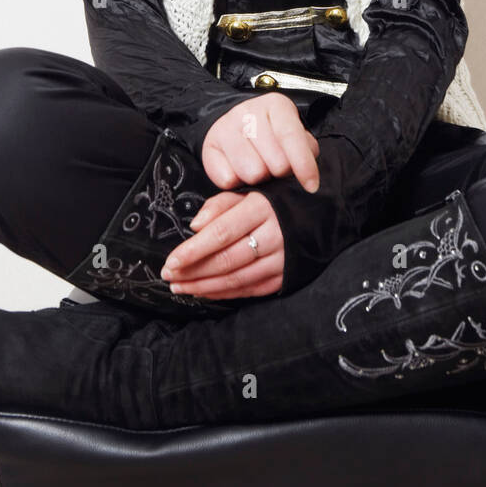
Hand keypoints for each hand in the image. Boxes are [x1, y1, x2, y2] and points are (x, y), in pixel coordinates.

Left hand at [160, 191, 283, 298]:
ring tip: (180, 288)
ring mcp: (281, 259)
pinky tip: (204, 292)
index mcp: (261, 208)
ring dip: (204, 287)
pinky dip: (224, 294)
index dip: (193, 250)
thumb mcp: (247, 193)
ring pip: (236, 279)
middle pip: (226, 260)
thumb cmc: (272, 202)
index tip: (170, 262)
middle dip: (193, 272)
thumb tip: (195, 226)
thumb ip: (219, 205)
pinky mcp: (285, 276)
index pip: (221, 233)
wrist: (316, 216)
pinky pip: (250, 290)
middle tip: (169, 278)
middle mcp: (273, 235)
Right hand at [200, 92, 319, 193]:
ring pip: (252, 173)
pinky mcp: (209, 145)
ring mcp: (226, 126)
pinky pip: (227, 180)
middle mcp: (249, 111)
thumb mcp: (294, 134)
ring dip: (258, 180)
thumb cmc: (270, 133)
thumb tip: (307, 171)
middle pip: (274, 161)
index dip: (303, 165)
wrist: (234, 124)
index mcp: (275, 105)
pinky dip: (236, 183)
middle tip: (275, 169)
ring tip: (259, 169)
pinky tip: (240, 171)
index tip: (311, 185)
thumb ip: (305, 149)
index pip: (291, 137)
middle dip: (279, 173)